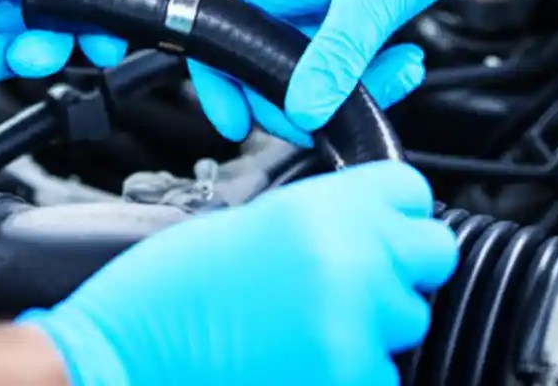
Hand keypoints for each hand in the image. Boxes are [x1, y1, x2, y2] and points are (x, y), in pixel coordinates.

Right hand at [20, 161, 457, 385]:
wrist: (125, 360)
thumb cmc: (167, 292)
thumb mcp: (248, 223)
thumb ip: (322, 219)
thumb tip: (370, 229)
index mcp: (321, 211)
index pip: (412, 191)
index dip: (395, 209)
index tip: (380, 225)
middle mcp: (349, 264)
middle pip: (432, 253)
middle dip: (401, 267)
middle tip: (350, 282)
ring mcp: (353, 331)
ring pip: (408, 322)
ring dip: (372, 326)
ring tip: (303, 327)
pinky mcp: (348, 383)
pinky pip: (381, 375)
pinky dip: (349, 372)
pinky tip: (296, 361)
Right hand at [190, 0, 521, 143]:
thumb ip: (336, 57)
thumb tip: (304, 110)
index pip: (218, 41)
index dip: (223, 88)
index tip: (239, 126)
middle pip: (267, 67)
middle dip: (308, 96)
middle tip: (341, 109)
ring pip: (311, 69)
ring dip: (353, 83)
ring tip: (397, 71)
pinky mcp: (342, 4)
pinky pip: (340, 55)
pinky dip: (370, 69)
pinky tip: (403, 59)